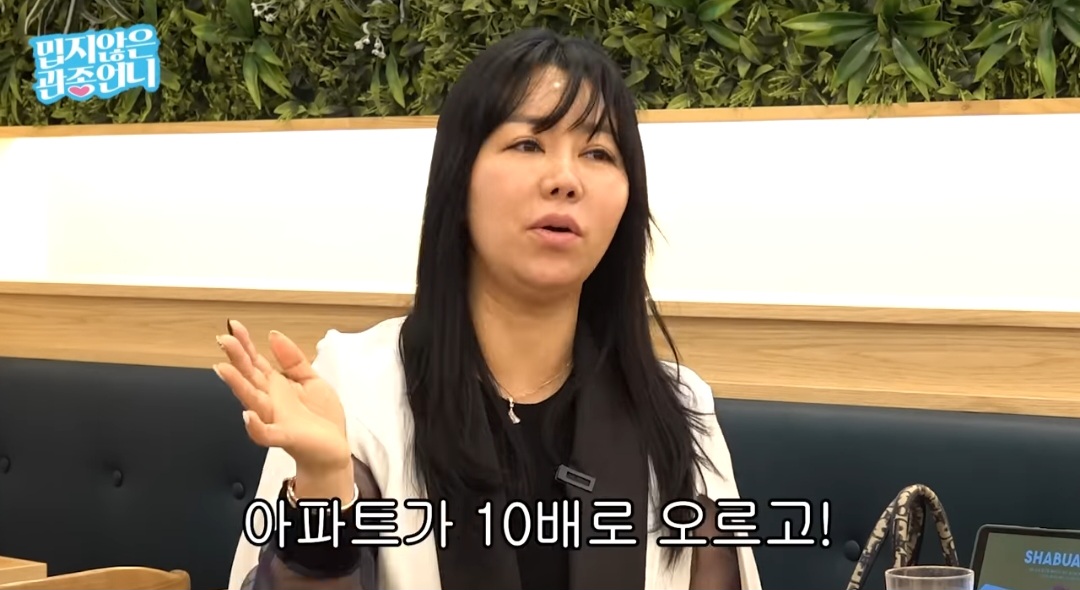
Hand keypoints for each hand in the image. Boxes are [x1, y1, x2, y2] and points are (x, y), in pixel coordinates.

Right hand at [213, 320, 349, 475]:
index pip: (255, 361)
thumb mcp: (311, 379)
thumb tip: (273, 335)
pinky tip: (248, 415)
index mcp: (276, 386)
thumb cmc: (321, 418)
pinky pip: (265, 433)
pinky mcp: (286, 436)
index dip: (245, 344)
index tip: (234, 325)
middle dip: (236, 358)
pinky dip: (255, 426)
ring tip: (223, 369)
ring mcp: (275, 419)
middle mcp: (270, 401)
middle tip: (223, 339)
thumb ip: (293, 359)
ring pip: (252, 400)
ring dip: (237, 385)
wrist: (333, 450)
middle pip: (249, 376)